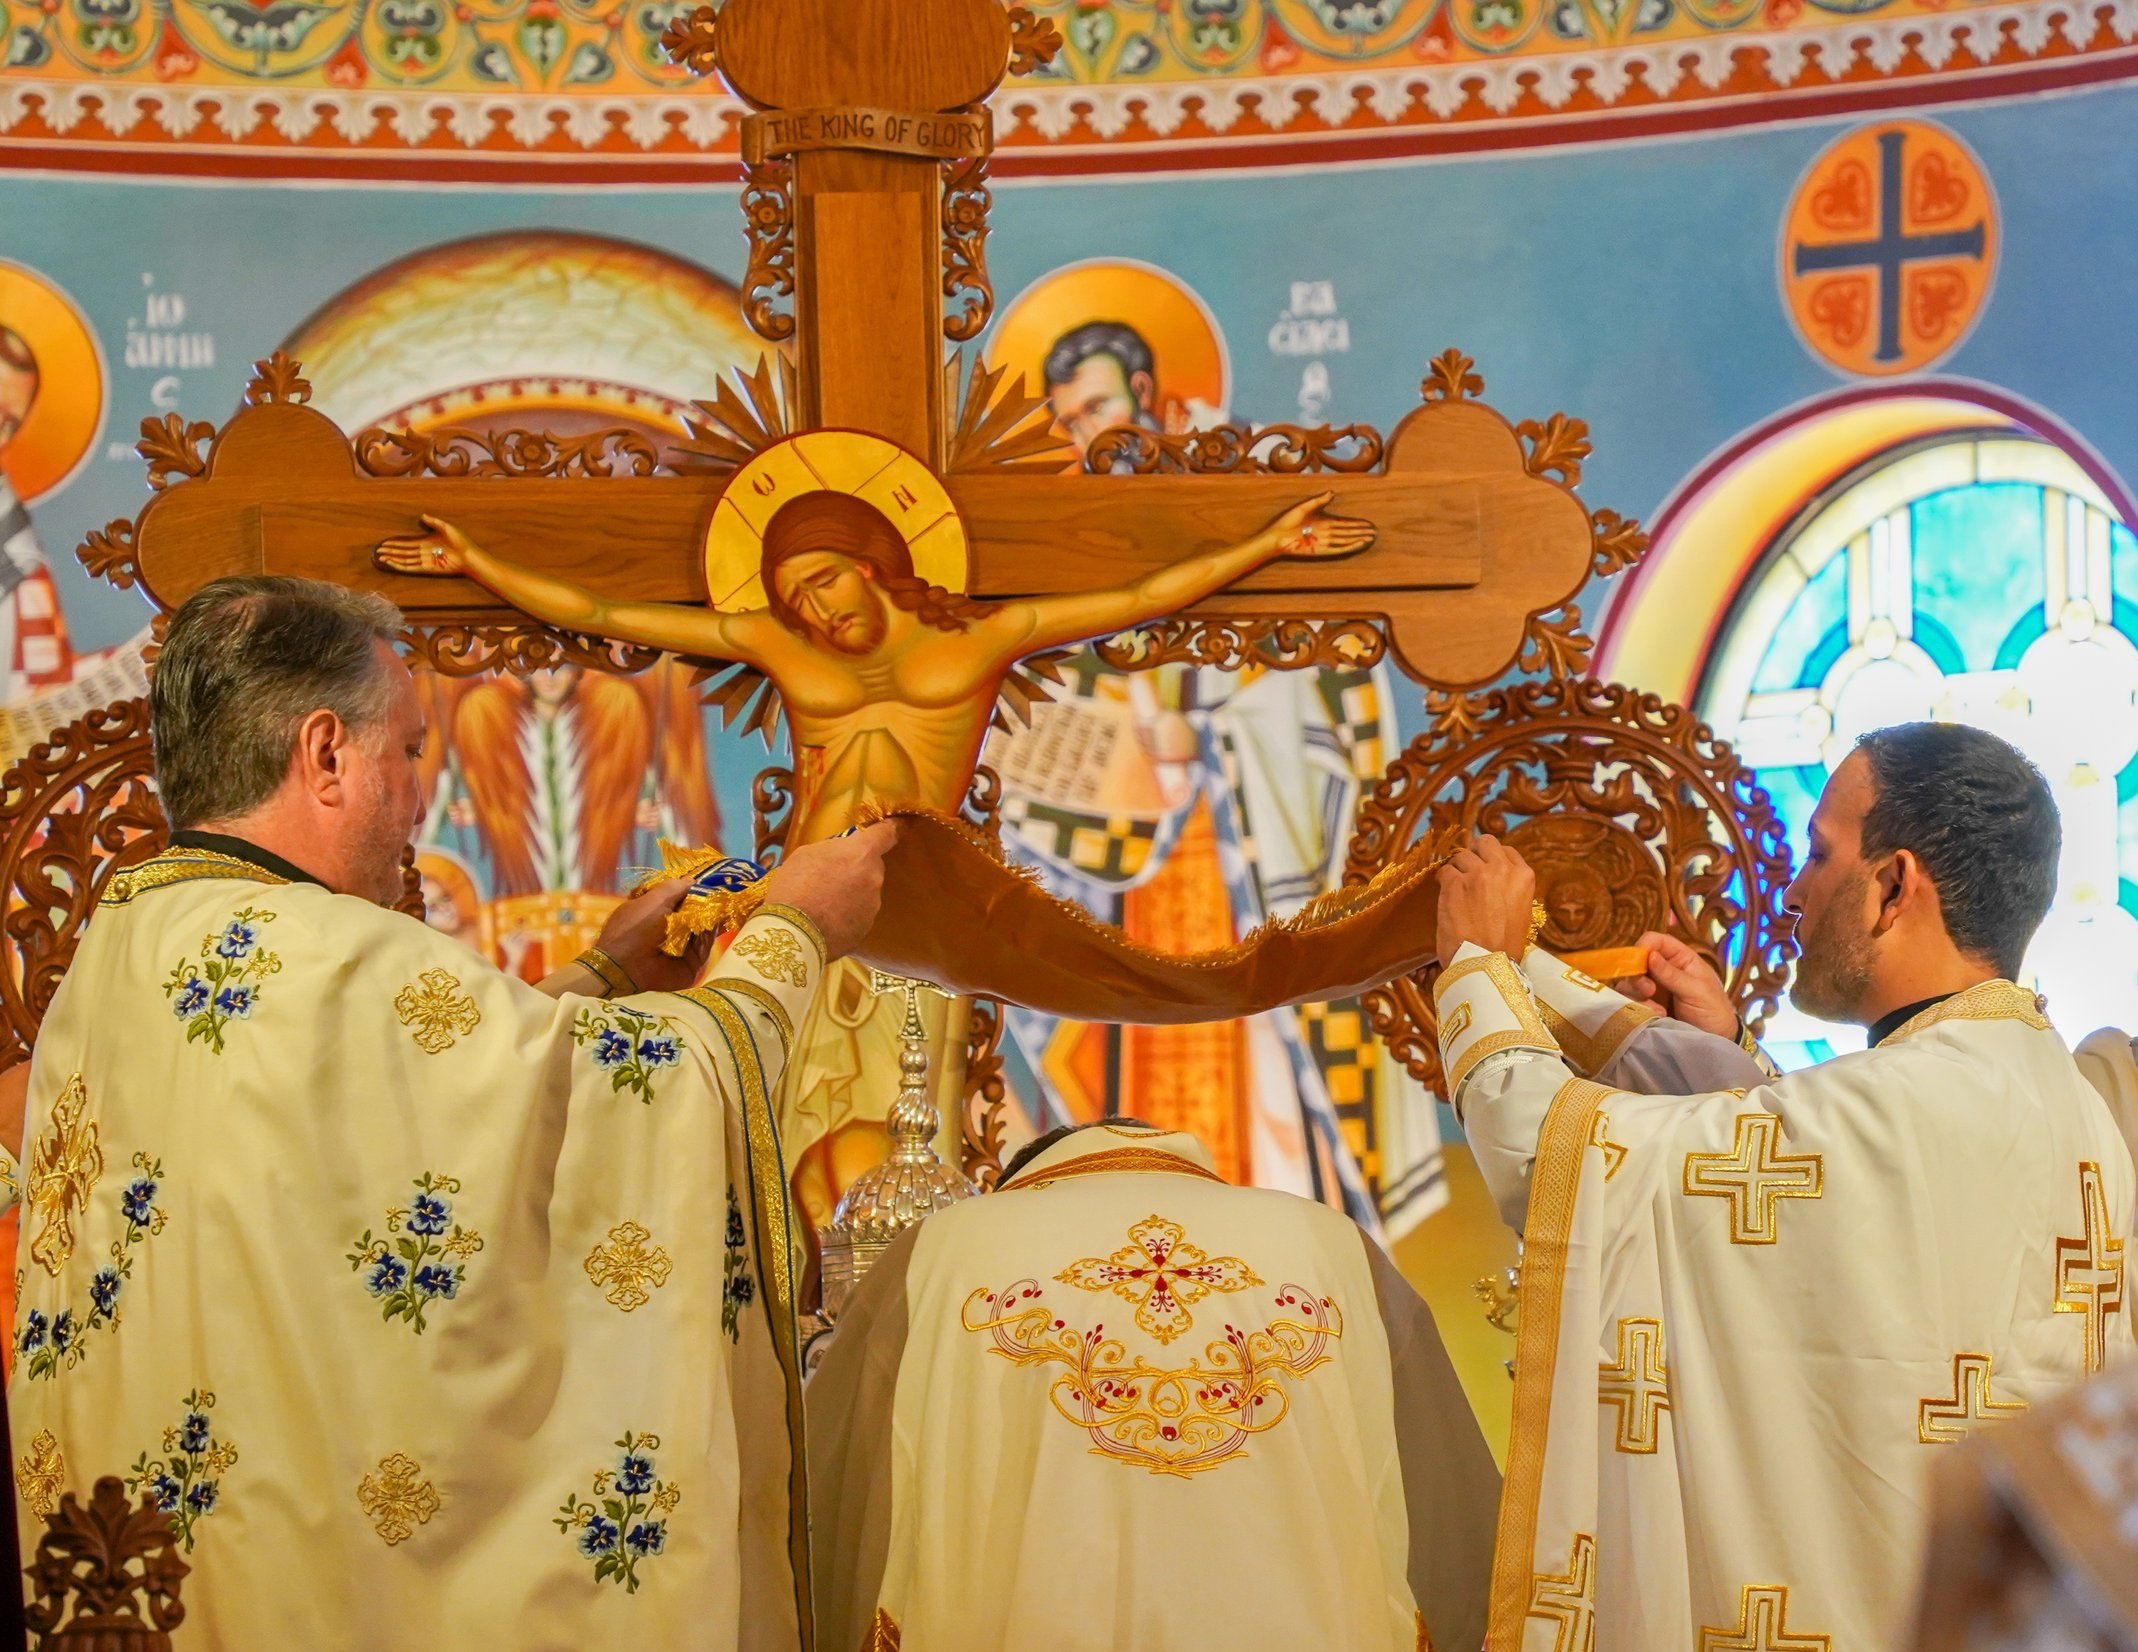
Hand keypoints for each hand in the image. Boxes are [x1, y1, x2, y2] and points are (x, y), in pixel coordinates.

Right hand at [377, 514, 480, 577]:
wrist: (469, 556)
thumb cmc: (461, 541)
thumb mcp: (447, 527)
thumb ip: (434, 522)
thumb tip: (422, 515)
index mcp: (427, 542)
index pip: (406, 543)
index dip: (395, 543)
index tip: (384, 543)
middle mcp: (424, 552)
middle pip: (402, 552)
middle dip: (390, 551)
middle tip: (378, 551)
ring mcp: (425, 561)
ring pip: (404, 560)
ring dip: (392, 559)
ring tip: (381, 558)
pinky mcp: (428, 568)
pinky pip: (411, 567)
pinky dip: (401, 566)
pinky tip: (392, 564)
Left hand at [593, 878, 714, 992]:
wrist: (626, 965)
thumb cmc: (635, 927)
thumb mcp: (653, 900)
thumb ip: (675, 888)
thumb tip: (695, 880)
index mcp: (657, 913)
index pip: (683, 900)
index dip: (698, 891)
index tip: (714, 881)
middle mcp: (671, 930)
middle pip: (697, 915)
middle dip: (710, 905)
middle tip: (725, 894)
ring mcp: (682, 949)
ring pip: (704, 931)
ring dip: (713, 919)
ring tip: (723, 907)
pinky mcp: (691, 965)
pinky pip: (705, 948)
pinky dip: (711, 936)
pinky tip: (716, 924)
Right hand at [757, 822, 897, 960]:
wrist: (792, 932)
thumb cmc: (794, 886)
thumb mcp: (807, 854)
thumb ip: (832, 850)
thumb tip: (840, 855)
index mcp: (862, 853)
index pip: (886, 834)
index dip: (890, 828)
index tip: (894, 826)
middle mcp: (874, 878)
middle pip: (871, 866)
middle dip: (856, 869)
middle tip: (830, 878)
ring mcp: (873, 906)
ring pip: (865, 893)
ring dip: (851, 894)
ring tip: (823, 904)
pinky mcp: (866, 929)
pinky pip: (858, 916)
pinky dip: (847, 916)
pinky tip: (826, 921)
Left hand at [1258, 491, 1375, 560]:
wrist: (1277, 536)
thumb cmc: (1287, 521)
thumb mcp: (1304, 507)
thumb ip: (1319, 500)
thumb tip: (1332, 492)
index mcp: (1323, 521)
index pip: (1345, 523)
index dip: (1357, 523)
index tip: (1368, 523)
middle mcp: (1326, 532)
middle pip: (1348, 532)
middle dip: (1361, 531)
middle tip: (1375, 531)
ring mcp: (1324, 542)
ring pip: (1346, 540)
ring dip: (1358, 539)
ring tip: (1371, 538)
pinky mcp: (1320, 550)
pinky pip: (1338, 549)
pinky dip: (1349, 547)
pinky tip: (1359, 544)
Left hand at [1433, 834, 1535, 963]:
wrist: (1487, 965)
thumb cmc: (1504, 947)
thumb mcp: (1521, 912)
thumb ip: (1511, 889)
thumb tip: (1497, 879)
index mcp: (1524, 877)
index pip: (1507, 851)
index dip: (1492, 859)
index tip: (1485, 868)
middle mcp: (1502, 870)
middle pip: (1485, 842)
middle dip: (1475, 852)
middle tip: (1467, 869)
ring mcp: (1477, 875)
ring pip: (1461, 855)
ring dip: (1457, 869)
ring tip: (1456, 889)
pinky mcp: (1454, 884)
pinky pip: (1444, 871)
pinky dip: (1442, 881)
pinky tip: (1445, 895)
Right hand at [1620, 930, 1737, 1038]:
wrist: (1716, 1038)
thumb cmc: (1714, 1010)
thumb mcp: (1697, 991)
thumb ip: (1672, 974)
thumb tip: (1649, 955)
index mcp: (1680, 958)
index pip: (1656, 941)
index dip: (1644, 946)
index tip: (1639, 961)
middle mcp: (1662, 969)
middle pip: (1637, 961)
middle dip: (1637, 975)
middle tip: (1648, 990)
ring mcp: (1652, 988)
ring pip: (1630, 982)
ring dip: (1637, 994)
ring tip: (1656, 1010)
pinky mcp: (1646, 1005)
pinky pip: (1630, 1001)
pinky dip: (1638, 1008)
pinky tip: (1656, 1016)